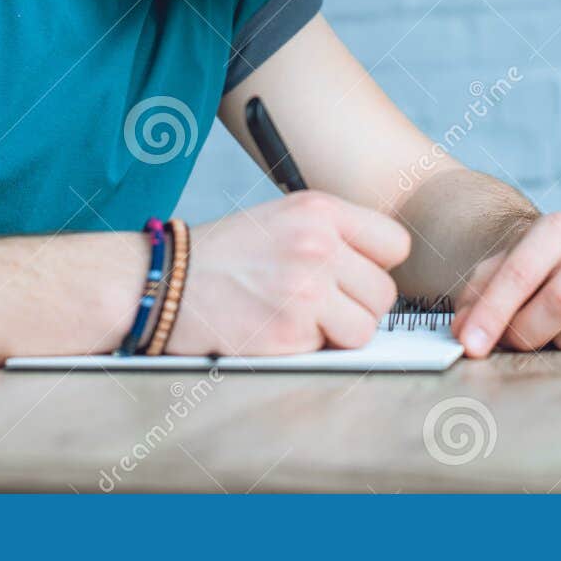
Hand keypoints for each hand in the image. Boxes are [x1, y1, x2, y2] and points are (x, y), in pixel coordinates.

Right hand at [165, 191, 409, 355]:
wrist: (166, 282)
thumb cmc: (225, 254)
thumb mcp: (283, 218)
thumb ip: (335, 235)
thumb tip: (382, 272)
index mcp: (319, 210)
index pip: (394, 244)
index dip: (377, 265)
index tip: (356, 274)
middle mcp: (319, 245)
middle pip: (384, 293)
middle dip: (358, 306)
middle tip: (322, 304)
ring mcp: (306, 289)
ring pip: (365, 327)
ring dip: (339, 332)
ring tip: (302, 317)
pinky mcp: (291, 331)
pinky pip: (330, 349)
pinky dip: (308, 347)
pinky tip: (276, 327)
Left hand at [451, 212, 560, 355]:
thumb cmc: (534, 271)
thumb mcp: (499, 273)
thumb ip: (477, 299)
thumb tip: (465, 335)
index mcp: (555, 230)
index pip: (520, 273)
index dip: (493, 313)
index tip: (472, 345)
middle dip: (529, 332)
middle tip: (513, 341)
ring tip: (554, 335)